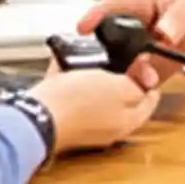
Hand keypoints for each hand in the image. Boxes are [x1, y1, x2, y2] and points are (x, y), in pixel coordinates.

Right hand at [27, 62, 160, 154]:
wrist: (35, 116)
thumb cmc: (77, 104)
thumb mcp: (120, 88)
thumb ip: (138, 84)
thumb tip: (149, 80)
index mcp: (127, 121)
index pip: (149, 99)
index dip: (147, 76)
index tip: (141, 59)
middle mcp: (108, 126)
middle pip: (122, 97)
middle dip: (119, 75)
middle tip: (114, 56)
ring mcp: (84, 122)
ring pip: (95, 93)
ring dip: (93, 73)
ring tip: (88, 58)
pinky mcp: (63, 115)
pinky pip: (71, 92)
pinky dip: (71, 77)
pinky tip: (66, 65)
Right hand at [77, 0, 184, 83]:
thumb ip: (177, 20)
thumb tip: (163, 33)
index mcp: (138, 1)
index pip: (111, 5)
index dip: (95, 14)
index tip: (83, 26)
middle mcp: (130, 24)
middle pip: (105, 35)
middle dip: (106, 50)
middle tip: (115, 60)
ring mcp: (133, 48)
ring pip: (116, 60)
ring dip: (127, 71)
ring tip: (148, 72)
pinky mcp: (140, 68)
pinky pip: (130, 78)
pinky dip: (135, 84)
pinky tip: (148, 83)